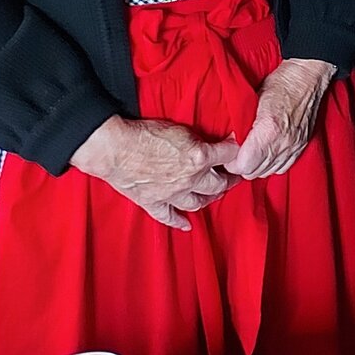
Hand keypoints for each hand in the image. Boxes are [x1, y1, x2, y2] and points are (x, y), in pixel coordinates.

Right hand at [72, 116, 240, 230]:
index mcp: (199, 158)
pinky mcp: (153, 203)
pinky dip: (179, 222)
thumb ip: (201, 139)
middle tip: (233, 177)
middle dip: (228, 180)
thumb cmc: (146, 133)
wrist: (115, 149)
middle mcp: (189, 179)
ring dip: (208, 199)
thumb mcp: (181, 129)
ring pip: (198, 203)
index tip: (239, 150)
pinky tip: (187, 226)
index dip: (237, 152)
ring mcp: (171, 194)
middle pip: (218, 184)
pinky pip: (169, 217)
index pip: (230, 156)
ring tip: (214, 194)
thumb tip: (215, 141)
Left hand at [224, 57, 334, 179]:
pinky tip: (268, 152)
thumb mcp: (252, 99)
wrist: (308, 75)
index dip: (231, 162)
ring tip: (252, 152)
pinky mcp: (302, 146)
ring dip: (258, 166)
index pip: (243, 165)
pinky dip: (273, 164)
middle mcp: (283, 143)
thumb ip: (240, 125)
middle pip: (254, 172)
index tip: (229, 152)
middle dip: (242, 165)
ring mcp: (294, 146)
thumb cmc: (281, 82)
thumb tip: (228, 142)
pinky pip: (283, 167)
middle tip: (237, 151)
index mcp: (268, 131)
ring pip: (268, 172)